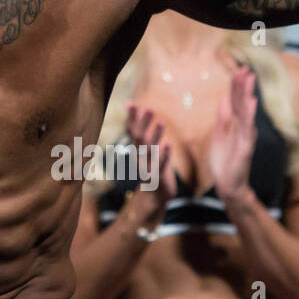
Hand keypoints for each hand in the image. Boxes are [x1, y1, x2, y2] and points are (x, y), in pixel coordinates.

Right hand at [124, 102, 175, 220]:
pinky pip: (161, 165)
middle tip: (148, 109)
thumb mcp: (148, 151)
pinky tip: (168, 145)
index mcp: (137, 150)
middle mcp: (140, 157)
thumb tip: (141, 115)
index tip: (130, 103)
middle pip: (139, 138)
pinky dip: (164, 155)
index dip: (132, 118)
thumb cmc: (153, 169)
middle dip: (143, 123)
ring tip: (161, 123)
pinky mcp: (158, 177)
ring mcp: (148, 167)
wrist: (155, 196)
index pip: (132, 131)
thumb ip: (144, 134)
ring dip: (155, 136)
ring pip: (150, 150)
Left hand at [207, 66, 258, 204]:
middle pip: (243, 104)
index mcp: (235, 125)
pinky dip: (250, 116)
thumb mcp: (220, 135)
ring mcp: (245, 138)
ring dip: (248, 96)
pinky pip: (247, 130)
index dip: (236, 87)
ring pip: (247, 114)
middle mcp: (243, 129)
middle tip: (245, 69)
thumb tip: (224, 99)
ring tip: (249, 80)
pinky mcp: (245, 149)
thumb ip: (223, 117)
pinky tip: (252, 104)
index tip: (238, 70)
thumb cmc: (224, 162)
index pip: (236, 102)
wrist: (227, 185)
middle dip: (244, 86)